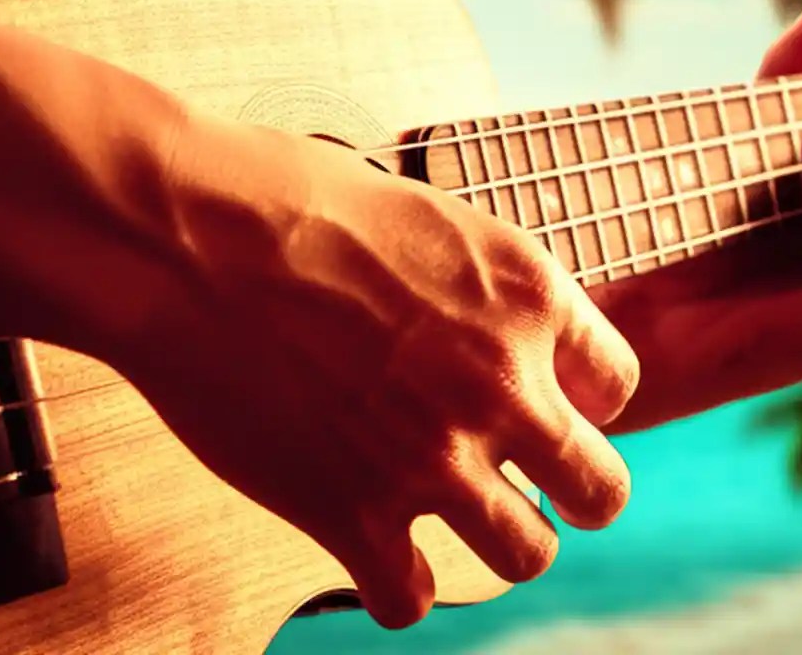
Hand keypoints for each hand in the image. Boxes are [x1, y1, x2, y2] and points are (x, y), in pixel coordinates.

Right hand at [104, 124, 639, 627]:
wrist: (183, 233)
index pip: (618, 385)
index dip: (585, 398)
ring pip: (527, 556)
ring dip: (505, 542)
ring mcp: (431, 459)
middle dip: (579, 492)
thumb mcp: (433, 219)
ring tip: (469, 519)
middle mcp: (500, 386)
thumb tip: (512, 338)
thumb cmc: (291, 201)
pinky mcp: (352, 513)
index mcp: (528, 299)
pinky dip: (397, 584)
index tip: (547, 399)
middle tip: (540, 484)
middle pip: (602, 492)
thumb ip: (492, 293)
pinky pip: (410, 600)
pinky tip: (380, 552)